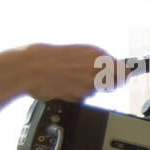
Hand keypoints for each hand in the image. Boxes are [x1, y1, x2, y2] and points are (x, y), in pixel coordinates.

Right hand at [0, 43, 126, 117]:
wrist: (26, 67)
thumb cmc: (44, 58)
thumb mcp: (73, 52)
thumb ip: (92, 60)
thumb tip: (112, 67)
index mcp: (95, 51)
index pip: (123, 68)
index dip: (121, 75)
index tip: (122, 77)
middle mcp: (97, 65)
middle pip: (116, 81)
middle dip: (106, 83)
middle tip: (88, 80)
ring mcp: (90, 80)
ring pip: (98, 90)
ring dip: (87, 88)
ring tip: (68, 80)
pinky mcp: (81, 94)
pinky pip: (83, 97)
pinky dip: (74, 94)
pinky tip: (62, 86)